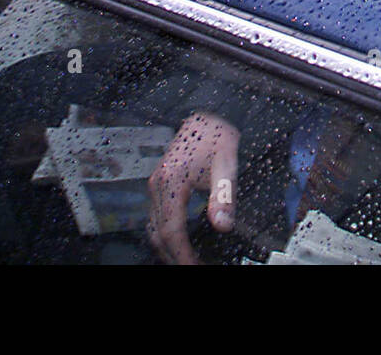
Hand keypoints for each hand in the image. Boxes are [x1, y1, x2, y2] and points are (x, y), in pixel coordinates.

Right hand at [146, 112, 239, 264]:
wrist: (206, 113)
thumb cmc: (216, 135)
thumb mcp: (227, 163)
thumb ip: (224, 195)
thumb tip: (223, 225)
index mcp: (171, 181)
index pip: (171, 230)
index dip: (182, 255)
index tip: (194, 266)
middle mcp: (158, 184)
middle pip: (158, 234)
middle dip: (173, 257)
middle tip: (193, 267)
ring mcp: (156, 184)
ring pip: (153, 228)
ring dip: (167, 249)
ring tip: (186, 260)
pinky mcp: (159, 184)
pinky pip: (155, 218)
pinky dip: (164, 235)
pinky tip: (177, 242)